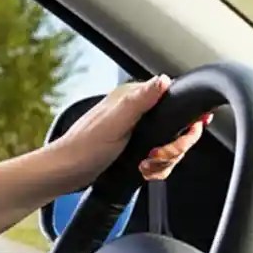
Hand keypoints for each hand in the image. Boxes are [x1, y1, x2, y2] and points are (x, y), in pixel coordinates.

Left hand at [57, 75, 211, 184]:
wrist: (66, 172)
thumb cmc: (83, 147)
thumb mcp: (114, 123)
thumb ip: (139, 101)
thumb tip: (163, 80)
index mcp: (134, 98)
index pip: (178, 103)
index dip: (186, 124)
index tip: (178, 138)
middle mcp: (138, 111)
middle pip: (180, 129)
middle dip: (174, 148)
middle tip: (155, 156)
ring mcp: (138, 131)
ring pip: (172, 146)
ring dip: (164, 161)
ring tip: (146, 165)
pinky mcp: (136, 148)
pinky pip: (161, 158)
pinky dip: (157, 168)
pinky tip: (144, 170)